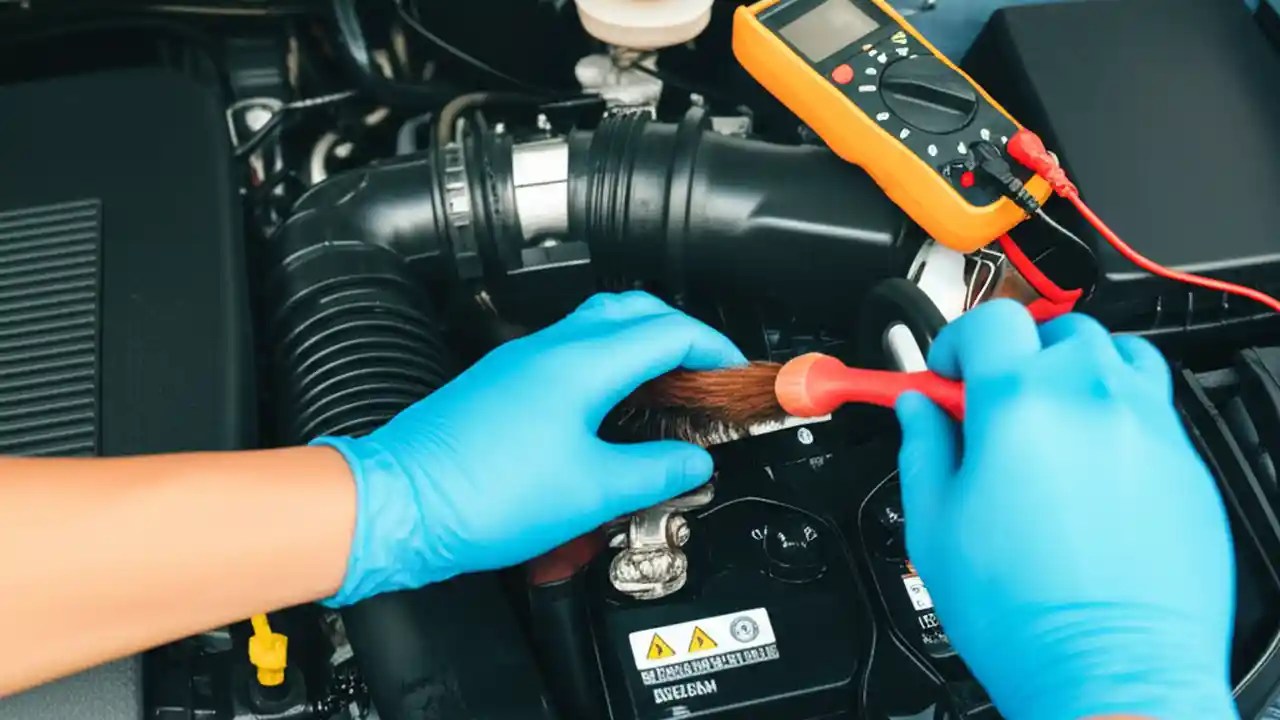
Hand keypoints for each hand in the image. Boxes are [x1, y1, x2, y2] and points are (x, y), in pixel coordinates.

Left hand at [316, 292, 745, 606]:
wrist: (399, 504)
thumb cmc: (479, 494)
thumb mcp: (592, 493)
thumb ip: (656, 473)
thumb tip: (691, 464)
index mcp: (580, 363)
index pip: (670, 332)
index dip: (716, 349)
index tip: (736, 374)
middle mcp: (549, 350)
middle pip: (634, 312)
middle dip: (681, 334)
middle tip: (707, 373)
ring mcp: (519, 363)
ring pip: (597, 329)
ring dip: (640, 349)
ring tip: (664, 394)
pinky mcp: (500, 385)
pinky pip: (568, 357)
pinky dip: (604, 371)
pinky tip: (609, 413)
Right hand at [894, 301, 1236, 719]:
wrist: (1110, 671)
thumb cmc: (1023, 612)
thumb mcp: (935, 524)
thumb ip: (922, 447)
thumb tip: (917, 409)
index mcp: (1019, 404)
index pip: (990, 321)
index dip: (957, 340)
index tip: (945, 372)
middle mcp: (1091, 399)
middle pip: (1055, 329)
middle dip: (1016, 353)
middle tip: (989, 401)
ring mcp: (1148, 427)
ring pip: (1114, 356)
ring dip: (1073, 371)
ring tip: (1047, 418)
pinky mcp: (1185, 464)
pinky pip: (1151, 406)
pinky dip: (1116, 411)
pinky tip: (1090, 460)